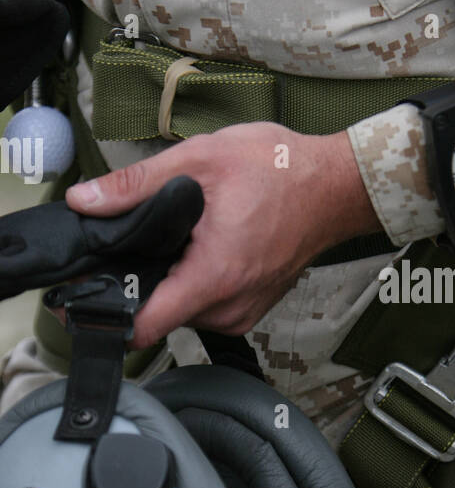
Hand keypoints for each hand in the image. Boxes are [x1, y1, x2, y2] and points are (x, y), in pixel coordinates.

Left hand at [64, 124, 380, 348]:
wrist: (336, 185)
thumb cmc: (282, 171)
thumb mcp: (199, 160)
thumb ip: (135, 185)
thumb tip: (85, 200)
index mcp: (214, 276)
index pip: (144, 327)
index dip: (106, 312)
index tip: (88, 295)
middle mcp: (230, 306)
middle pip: (159, 314)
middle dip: (144, 280)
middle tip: (145, 238)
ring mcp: (245, 311)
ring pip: (183, 310)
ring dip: (173, 278)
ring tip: (187, 236)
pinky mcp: (253, 306)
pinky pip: (209, 305)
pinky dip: (199, 280)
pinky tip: (207, 245)